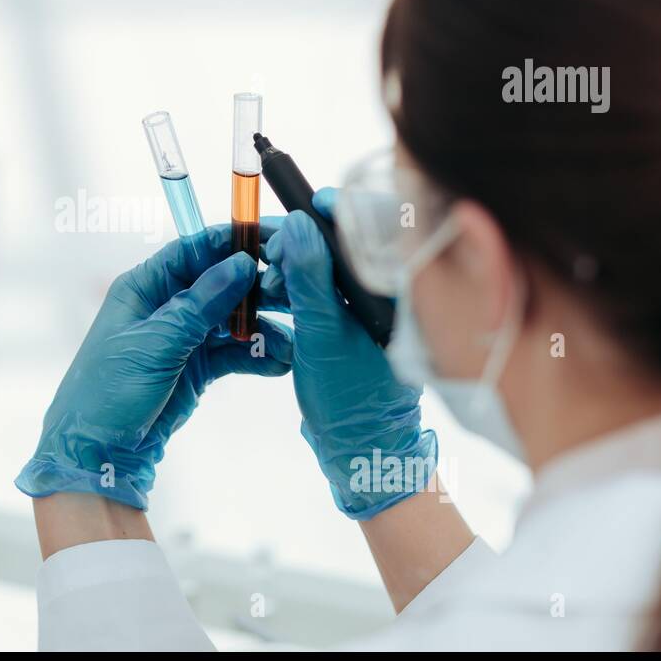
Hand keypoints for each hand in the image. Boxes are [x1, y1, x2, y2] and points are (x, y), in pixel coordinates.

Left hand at [16, 225, 292, 509]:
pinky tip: (281, 362)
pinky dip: (256, 355)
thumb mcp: (155, 344)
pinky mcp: (198, 367)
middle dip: (255, 287)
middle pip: (219, 283)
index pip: (192, 251)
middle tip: (291, 292)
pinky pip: (234, 352)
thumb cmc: (108, 391)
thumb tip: (239, 264)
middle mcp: (165, 306)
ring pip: (232, 319)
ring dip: (261, 327)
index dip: (229, 242)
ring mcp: (183, 337)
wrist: (100, 452)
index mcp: (143, 288)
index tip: (269, 239)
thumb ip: (199, 305)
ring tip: (291, 340)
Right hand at [263, 193, 435, 519]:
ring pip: (332, 271)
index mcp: (395, 293)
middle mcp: (390, 298)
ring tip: (264, 282)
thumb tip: (298, 224)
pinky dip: (300, 292)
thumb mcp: (322, 334)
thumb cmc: (350, 400)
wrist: (361, 453)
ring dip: (295, 269)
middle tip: (267, 250)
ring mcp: (373, 314)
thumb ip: (311, 277)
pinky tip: (273, 297)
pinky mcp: (358, 329)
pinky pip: (328, 295)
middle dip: (303, 243)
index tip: (301, 207)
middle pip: (347, 247)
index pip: (375, 229)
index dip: (337, 210)